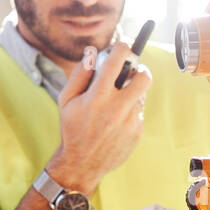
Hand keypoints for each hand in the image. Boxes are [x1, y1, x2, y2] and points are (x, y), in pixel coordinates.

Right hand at [46, 42, 151, 194]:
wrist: (81, 163)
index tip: (124, 46)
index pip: (116, 63)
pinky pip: (138, 114)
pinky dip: (130, 113)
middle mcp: (116, 108)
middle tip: (135, 72)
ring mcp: (129, 121)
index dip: (123, 49)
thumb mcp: (66, 100)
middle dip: (141, 70)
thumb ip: (79, 74)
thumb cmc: (72, 128)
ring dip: (131, 95)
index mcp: (97, 97)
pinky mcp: (137, 132)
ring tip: (116, 104)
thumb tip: (92, 52)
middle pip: (143, 78)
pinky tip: (116, 123)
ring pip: (140, 97)